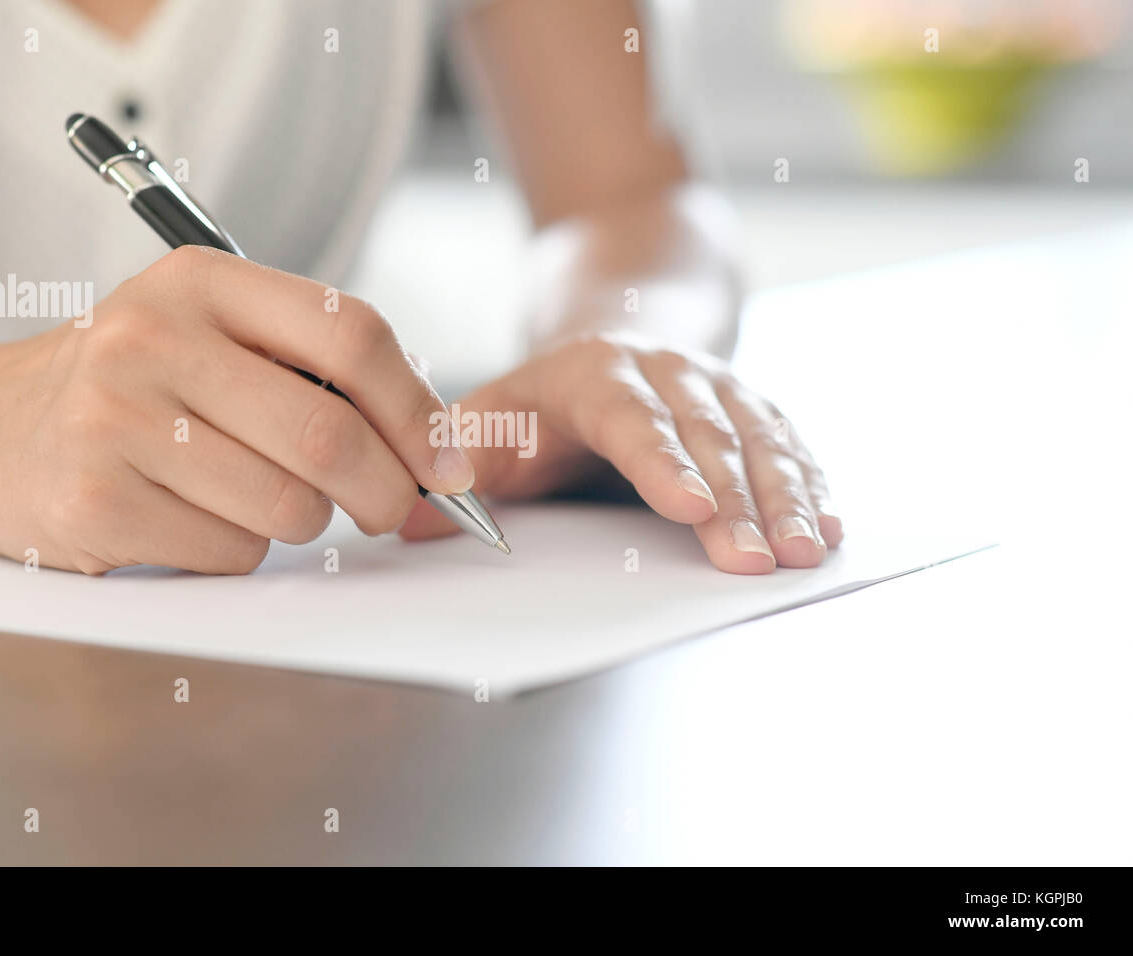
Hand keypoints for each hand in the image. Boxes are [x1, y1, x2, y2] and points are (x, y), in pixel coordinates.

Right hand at [0, 246, 474, 572]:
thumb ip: (310, 368)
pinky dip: (238, 551)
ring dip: (301, 521)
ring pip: (289, 506)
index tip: (450, 462)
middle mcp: (152, 338)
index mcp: (199, 281)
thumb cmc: (130, 388)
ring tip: (251, 495)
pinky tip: (188, 518)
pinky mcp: (93, 502)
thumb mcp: (208, 336)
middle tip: (389, 507)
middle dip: (385, 489)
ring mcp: (114, 420)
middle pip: (329, 434)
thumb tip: (436, 445)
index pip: (350, 335)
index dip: (419, 409)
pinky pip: (233, 552)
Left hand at [400, 332, 842, 572]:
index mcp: (596, 375)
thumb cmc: (546, 402)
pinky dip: (811, 485)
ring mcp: (719, 388)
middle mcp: (668, 374)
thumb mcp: (493, 418)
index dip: (662, 462)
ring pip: (759, 440)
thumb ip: (458, 466)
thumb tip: (407, 521)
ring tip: (802, 553)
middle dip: (735, 501)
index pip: (632, 418)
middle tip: (751, 560)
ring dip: (785, 497)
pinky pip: (789, 445)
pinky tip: (828, 527)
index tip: (688, 509)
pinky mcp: (755, 410)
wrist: (621, 330)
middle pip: (707, 435)